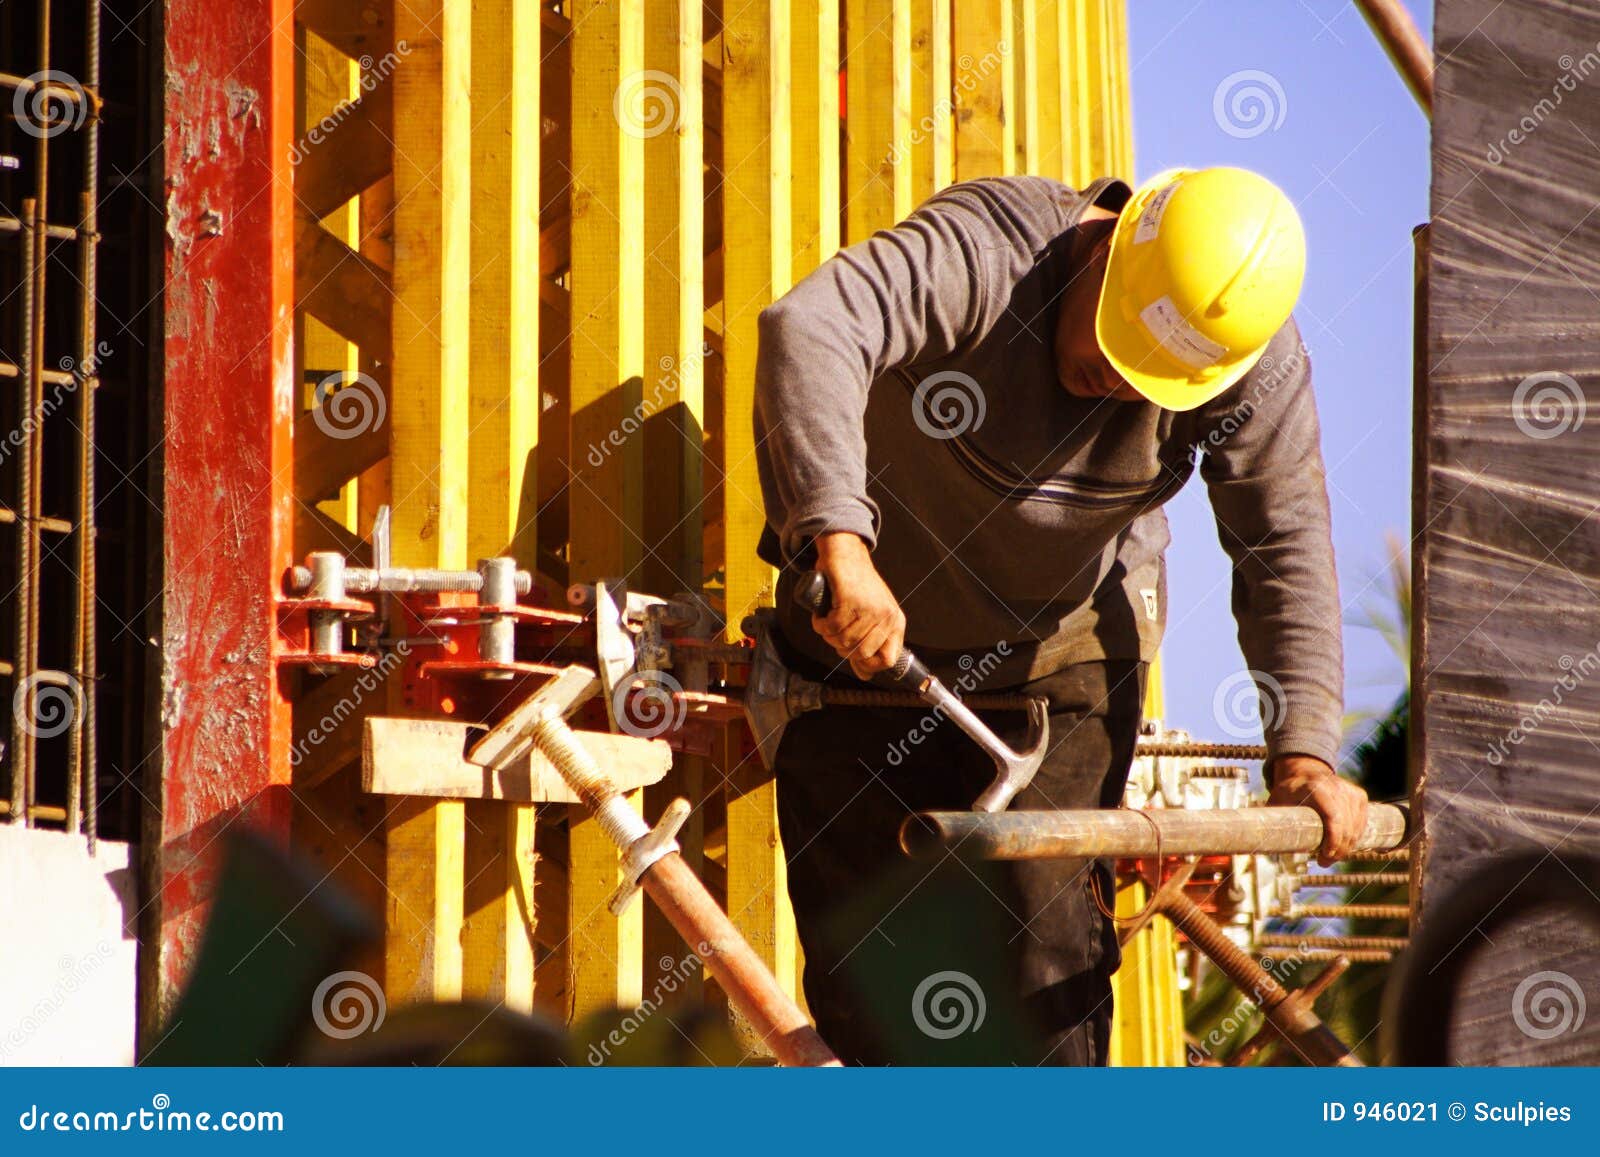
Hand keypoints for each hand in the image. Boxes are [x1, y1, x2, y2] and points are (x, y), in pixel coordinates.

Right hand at [811, 532, 906, 680]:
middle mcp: (886, 616)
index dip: (868, 666)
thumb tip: (865, 675)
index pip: (888, 659)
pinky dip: (821, 624)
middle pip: (861, 654)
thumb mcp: (870, 616)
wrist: (846, 554)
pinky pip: (831, 627)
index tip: (852, 659)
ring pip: (843, 641)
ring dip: (828, 635)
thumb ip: (869, 644)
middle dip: (841, 648)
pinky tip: (821, 615)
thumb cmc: (856, 586)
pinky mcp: (850, 600)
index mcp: (895, 621)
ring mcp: (870, 608)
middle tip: (834, 632)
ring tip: (827, 620)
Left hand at [1266, 755, 1369, 867]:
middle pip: (1346, 826)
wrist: (1305, 771)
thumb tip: (1262, 844)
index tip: (1324, 856)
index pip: (1333, 817)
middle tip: (1324, 862)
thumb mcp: (1276, 801)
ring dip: (1346, 847)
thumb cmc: (1288, 791)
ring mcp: (1349, 790)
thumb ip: (1272, 820)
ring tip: (1330, 856)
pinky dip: (1354, 837)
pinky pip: (1361, 823)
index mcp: (1315, 788)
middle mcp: (1336, 787)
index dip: (1333, 840)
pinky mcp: (1358, 795)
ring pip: (1356, 827)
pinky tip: (1342, 845)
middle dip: (1338, 850)